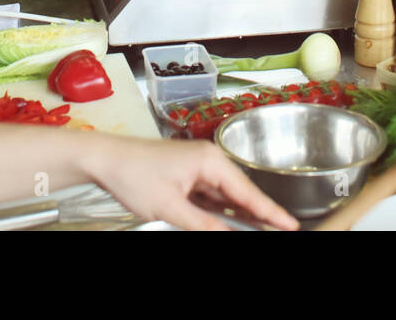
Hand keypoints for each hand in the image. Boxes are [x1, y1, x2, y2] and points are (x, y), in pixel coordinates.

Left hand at [83, 137, 298, 230]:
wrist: (104, 159)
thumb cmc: (132, 173)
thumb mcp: (170, 207)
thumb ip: (203, 225)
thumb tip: (228, 235)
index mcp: (210, 160)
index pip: (248, 191)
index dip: (271, 212)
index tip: (291, 225)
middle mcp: (208, 161)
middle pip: (241, 194)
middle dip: (259, 215)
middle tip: (282, 230)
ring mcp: (197, 169)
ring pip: (227, 197)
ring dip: (241, 215)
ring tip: (263, 229)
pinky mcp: (186, 178)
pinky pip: (212, 198)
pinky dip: (222, 212)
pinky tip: (232, 223)